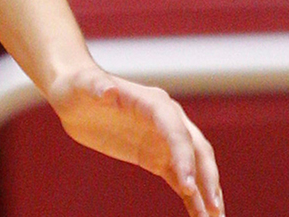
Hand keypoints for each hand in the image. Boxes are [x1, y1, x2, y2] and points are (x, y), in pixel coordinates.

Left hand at [48, 66, 224, 216]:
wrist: (74, 95)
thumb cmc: (79, 86)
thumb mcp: (83, 85)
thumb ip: (98, 87)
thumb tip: (109, 90)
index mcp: (156, 104)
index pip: (177, 132)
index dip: (184, 158)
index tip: (187, 185)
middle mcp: (169, 122)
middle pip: (197, 151)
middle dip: (207, 179)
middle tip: (214, 209)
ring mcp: (164, 141)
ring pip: (194, 169)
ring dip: (207, 193)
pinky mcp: (156, 157)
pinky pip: (179, 179)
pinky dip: (192, 197)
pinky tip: (200, 216)